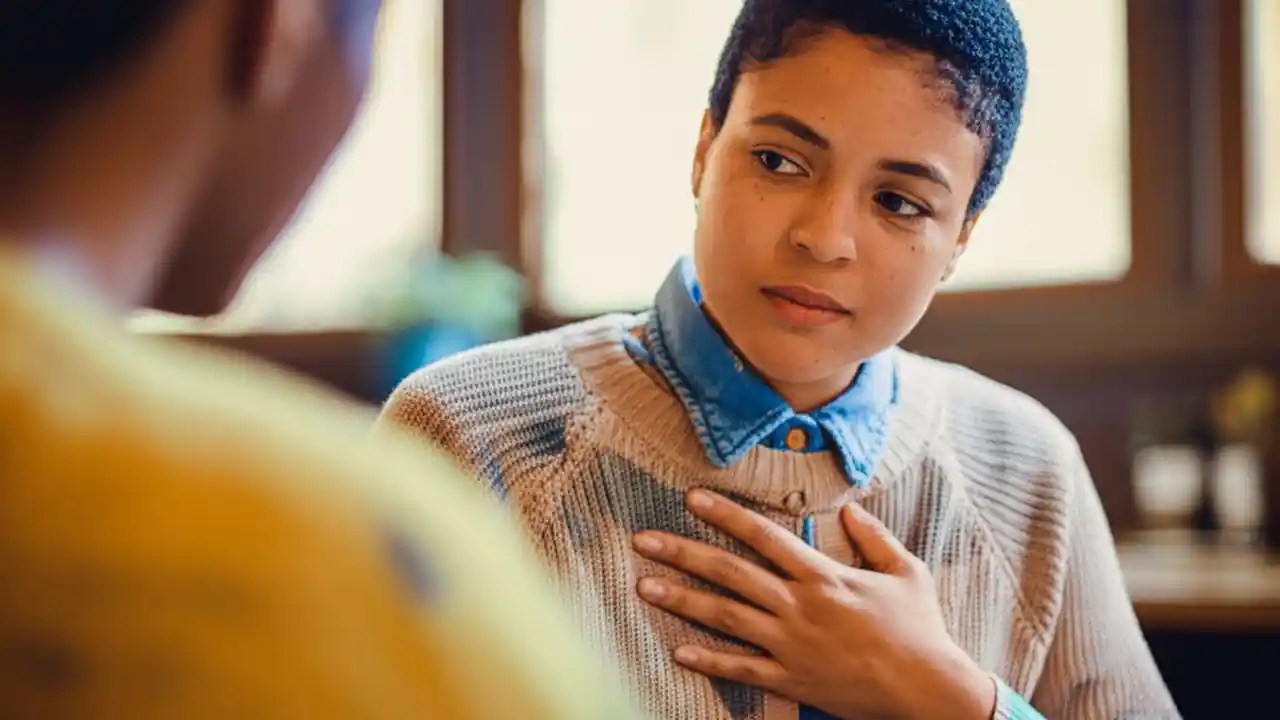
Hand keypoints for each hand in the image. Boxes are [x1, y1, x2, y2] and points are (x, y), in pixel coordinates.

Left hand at [632, 489, 994, 719]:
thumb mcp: (907, 572)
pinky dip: (710, 661)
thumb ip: (875, 538)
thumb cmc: (920, 630)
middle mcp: (800, 605)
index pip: (764, 535)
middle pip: (730, 572)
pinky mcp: (792, 679)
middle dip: (683, 552)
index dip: (726, 514)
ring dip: (682, 600)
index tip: (692, 498)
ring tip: (644, 586)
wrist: (928, 690)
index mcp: (824, 575)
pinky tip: (679, 651)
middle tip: (643, 539)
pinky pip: (743, 669)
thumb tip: (851, 509)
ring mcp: (792, 644)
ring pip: (726, 617)